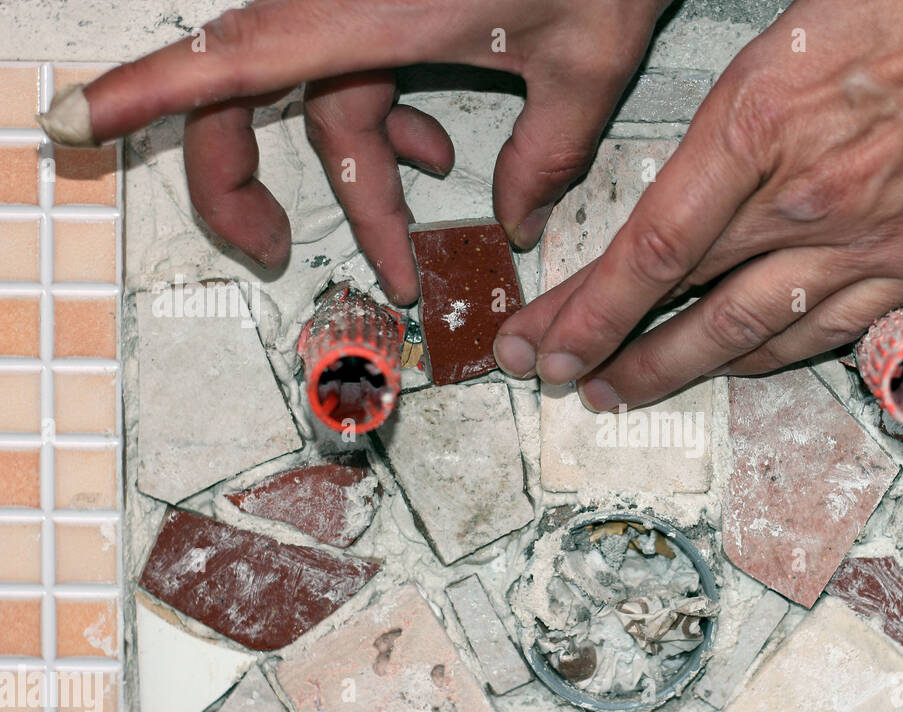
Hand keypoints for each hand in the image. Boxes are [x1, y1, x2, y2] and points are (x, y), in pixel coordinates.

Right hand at [49, 0, 671, 303]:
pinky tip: (436, 151)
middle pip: (242, 85)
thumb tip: (518, 219)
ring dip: (351, 166)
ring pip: (309, 90)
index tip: (71, 123)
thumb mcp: (587, 62)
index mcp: (372, 8)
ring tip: (402, 236)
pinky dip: (380, 117)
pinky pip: (351, 65)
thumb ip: (546, 153)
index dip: (145, 93)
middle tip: (272, 251)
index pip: (235, 59)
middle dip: (244, 180)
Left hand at [491, 0, 902, 409]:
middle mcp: (810, 201)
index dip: (588, 306)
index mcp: (765, 123)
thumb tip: (697, 163)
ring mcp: (872, 243)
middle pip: (685, 301)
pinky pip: (832, 331)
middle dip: (608, 349)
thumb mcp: (809, 19)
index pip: (652, 244)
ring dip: (678, 368)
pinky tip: (733, 368)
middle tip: (555, 379)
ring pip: (751, 334)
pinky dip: (770, 358)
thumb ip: (745, 106)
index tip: (540, 339)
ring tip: (623, 391)